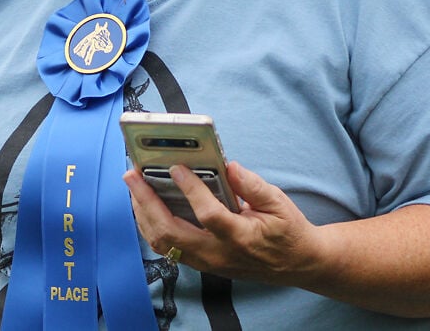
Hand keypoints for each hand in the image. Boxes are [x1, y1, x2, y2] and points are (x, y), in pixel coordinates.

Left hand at [123, 160, 323, 286]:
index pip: (208, 214)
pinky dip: (151, 225)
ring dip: (143, 213)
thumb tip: (228, 166)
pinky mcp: (202, 263)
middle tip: (132, 174)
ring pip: (163, 243)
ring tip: (133, 186)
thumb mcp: (278, 202)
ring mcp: (207, 262)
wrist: (297, 264)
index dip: (190, 190)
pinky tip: (146, 205)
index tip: (176, 166)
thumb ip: (252, 185)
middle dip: (146, 202)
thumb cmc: (288, 230)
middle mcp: (218, 253)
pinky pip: (168, 247)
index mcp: (241, 237)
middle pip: (171, 233)